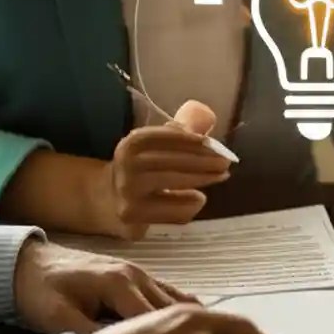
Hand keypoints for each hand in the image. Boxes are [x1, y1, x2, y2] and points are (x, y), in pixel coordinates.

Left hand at [13, 240, 193, 333]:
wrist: (30, 264)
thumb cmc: (42, 291)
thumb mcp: (60, 319)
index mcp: (120, 284)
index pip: (155, 321)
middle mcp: (137, 275)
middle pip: (172, 311)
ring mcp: (139, 273)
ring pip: (176, 301)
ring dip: (183, 323)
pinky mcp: (136, 276)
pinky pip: (167, 293)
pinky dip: (178, 310)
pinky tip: (185, 328)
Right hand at [111, 100, 231, 226]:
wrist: (107, 201)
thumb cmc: (141, 168)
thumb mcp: (153, 147)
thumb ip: (179, 132)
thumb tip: (206, 117)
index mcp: (132, 144)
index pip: (165, 136)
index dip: (191, 139)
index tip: (211, 143)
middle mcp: (128, 166)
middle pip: (174, 160)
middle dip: (205, 161)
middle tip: (226, 162)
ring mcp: (130, 193)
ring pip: (176, 183)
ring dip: (204, 179)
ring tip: (220, 176)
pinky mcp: (137, 216)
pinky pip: (174, 210)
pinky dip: (191, 203)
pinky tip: (197, 198)